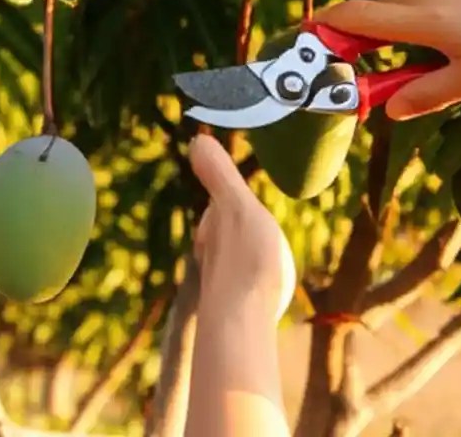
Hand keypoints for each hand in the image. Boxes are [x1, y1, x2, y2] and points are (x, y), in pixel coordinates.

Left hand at [189, 135, 294, 322]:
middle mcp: (211, 255)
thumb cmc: (245, 261)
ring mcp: (222, 285)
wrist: (241, 322)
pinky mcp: (236, 312)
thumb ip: (219, 174)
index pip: (219, 207)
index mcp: (213, 227)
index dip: (230, 202)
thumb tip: (196, 138)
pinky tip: (264, 295)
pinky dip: (253, 287)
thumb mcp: (238, 206)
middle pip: (224, 236)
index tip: (239, 198)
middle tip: (256, 227)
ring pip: (233, 263)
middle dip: (236, 231)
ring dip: (245, 260)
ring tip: (264, 260)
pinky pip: (245, 291)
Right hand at [315, 0, 460, 119]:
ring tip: (452, 42)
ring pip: (404, 2)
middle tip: (383, 68)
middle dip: (372, 40)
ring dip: (409, 24)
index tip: (306, 33)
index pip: (356, 17)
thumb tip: (387, 110)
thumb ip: (422, 95)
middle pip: (378, 15)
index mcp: (423, 19)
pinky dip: (430, 4)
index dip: (325, 26)